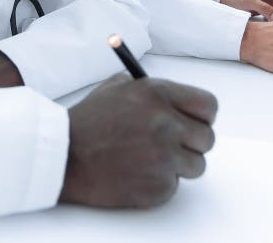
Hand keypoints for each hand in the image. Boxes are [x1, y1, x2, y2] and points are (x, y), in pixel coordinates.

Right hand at [59, 74, 217, 207]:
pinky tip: (136, 173)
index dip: (202, 116)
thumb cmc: (88, 121)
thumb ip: (152, 90)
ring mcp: (163, 157)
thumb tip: (179, 100)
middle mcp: (166, 124)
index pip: (209, 106)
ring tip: (148, 159)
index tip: (194, 122)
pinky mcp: (158, 186)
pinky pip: (175, 185)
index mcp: (158, 94)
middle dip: (192, 143)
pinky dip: (159, 182)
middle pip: (207, 139)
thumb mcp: (117, 87)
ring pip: (196, 166)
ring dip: (178, 165)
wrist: (63, 157)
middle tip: (172, 145)